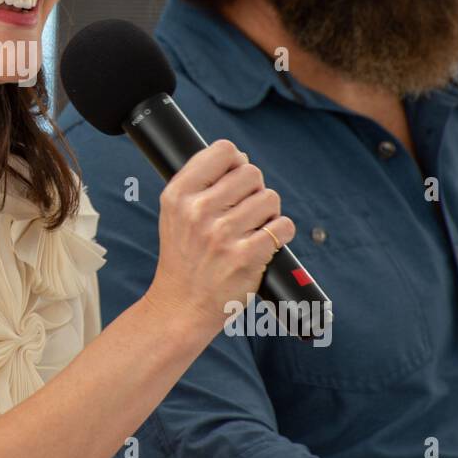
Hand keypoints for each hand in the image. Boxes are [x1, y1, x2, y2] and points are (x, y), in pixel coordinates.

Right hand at [145, 139, 294, 344]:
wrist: (181, 305)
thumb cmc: (183, 257)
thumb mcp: (174, 213)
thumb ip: (200, 182)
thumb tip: (239, 157)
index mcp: (178, 195)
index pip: (223, 151)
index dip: (235, 162)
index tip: (233, 180)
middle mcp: (198, 211)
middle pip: (252, 173)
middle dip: (254, 190)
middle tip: (244, 210)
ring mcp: (222, 234)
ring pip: (270, 198)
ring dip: (268, 213)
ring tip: (252, 229)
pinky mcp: (246, 256)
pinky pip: (283, 226)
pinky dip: (281, 233)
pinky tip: (264, 242)